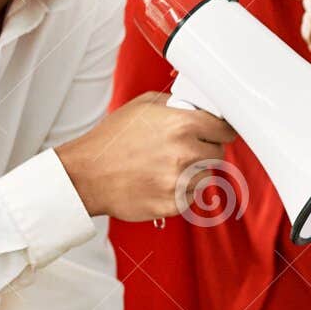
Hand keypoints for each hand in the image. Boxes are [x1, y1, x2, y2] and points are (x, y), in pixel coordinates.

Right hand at [55, 96, 235, 220]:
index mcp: (182, 125)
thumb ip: (176, 105)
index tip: (219, 133)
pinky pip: (193, 196)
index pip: (225, 130)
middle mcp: (185, 153)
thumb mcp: (142, 106)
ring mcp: (181, 181)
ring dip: (193, 172)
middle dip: (204, 150)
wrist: (86, 175)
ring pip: (206, 176)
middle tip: (182, 150)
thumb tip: (198, 107)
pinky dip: (182, 191)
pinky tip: (161, 182)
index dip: (221, 131)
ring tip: (166, 166)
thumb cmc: (111, 141)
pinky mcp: (174, 203)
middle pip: (217, 153)